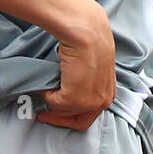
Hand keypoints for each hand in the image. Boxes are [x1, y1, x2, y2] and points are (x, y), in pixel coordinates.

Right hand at [36, 0, 115, 130]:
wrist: (86, 32)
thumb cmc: (89, 41)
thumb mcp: (95, 66)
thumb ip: (88, 82)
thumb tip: (70, 88)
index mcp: (109, 93)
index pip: (90, 115)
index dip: (71, 116)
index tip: (56, 113)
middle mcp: (103, 101)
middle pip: (78, 121)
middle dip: (58, 117)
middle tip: (42, 114)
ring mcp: (90, 102)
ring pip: (64, 111)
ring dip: (53, 101)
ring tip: (46, 88)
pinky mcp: (74, 99)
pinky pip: (54, 102)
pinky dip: (48, 93)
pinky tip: (50, 79)